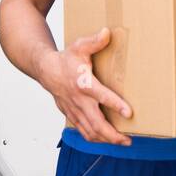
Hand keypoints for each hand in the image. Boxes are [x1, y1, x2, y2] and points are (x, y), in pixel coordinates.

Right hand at [38, 27, 131, 145]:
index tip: (129, 113)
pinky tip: (106, 140)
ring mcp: (75, 110)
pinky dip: (95, 138)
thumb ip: (94, 41)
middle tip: (128, 139)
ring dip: (106, 140)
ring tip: (122, 142)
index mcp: (84, 83)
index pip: (101, 96)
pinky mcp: (72, 115)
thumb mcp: (79, 46)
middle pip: (96, 123)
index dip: (115, 104)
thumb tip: (108, 33)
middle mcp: (79, 100)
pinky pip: (83, 131)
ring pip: (90, 131)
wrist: (46, 70)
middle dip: (112, 134)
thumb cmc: (66, 59)